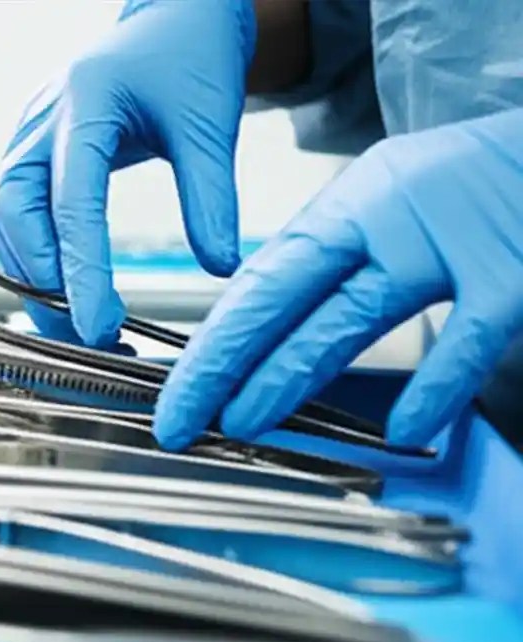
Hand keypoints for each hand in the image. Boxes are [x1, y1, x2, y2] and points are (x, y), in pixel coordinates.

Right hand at [0, 0, 255, 346]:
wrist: (169, 19)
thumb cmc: (186, 55)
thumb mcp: (209, 122)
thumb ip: (211, 196)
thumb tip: (218, 266)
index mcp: (82, 106)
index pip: (72, 205)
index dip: (82, 273)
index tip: (100, 327)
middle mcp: (39, 127)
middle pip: (16, 221)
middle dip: (45, 285)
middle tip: (88, 336)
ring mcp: (27, 143)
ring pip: (7, 227)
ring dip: (36, 279)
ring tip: (82, 325)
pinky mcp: (31, 160)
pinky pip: (16, 220)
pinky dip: (36, 260)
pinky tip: (67, 290)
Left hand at [153, 109, 522, 450]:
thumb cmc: (467, 186)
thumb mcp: (385, 207)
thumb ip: (332, 267)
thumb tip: (262, 332)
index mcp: (344, 210)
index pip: (259, 284)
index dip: (212, 343)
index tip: (175, 393)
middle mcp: (380, 223)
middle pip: (279, 300)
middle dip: (219, 364)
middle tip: (176, 420)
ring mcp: (444, 247)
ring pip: (349, 319)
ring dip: (287, 376)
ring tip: (241, 422)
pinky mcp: (510, 274)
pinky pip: (467, 339)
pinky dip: (435, 387)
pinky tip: (402, 432)